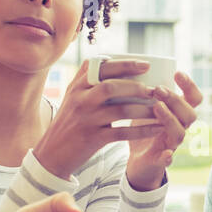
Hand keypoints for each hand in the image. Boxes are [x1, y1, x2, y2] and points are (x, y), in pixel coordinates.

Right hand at [33, 59, 165, 180]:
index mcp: (77, 86)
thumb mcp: (71, 97)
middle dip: (137, 86)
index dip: (126, 65)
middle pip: (111, 87)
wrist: (51, 154)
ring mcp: (87, 119)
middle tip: (155, 89)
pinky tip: (156, 128)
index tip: (146, 65)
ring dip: (144, 109)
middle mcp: (80, 100)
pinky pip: (123, 132)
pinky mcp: (93, 138)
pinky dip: (142, 130)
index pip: (101, 68)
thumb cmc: (68, 122)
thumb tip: (107, 57)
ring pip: (121, 110)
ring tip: (160, 108)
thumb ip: (86, 79)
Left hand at [126, 71, 203, 190]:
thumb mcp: (144, 106)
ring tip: (156, 107)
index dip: (190, 86)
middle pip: (190, 114)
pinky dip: (168, 157)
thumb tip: (132, 64)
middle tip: (158, 89)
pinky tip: (166, 152)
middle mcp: (179, 128)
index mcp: (178, 114)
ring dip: (170, 119)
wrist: (138, 160)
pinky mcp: (160, 160)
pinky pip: (168, 160)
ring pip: (180, 133)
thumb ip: (145, 90)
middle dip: (176, 100)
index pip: (194, 98)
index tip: (177, 73)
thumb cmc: (143, 129)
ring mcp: (171, 145)